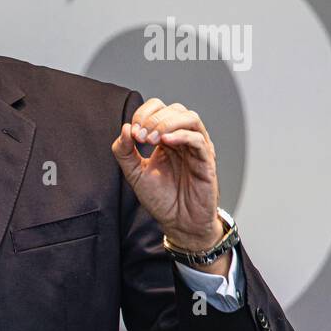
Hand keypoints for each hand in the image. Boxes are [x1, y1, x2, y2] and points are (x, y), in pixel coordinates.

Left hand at [111, 98, 224, 255]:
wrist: (178, 222)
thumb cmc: (161, 198)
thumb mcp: (134, 173)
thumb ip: (124, 151)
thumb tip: (125, 127)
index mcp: (167, 138)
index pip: (159, 108)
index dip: (144, 114)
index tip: (133, 133)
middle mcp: (183, 140)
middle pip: (176, 109)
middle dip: (154, 119)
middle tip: (141, 138)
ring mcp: (197, 149)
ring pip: (190, 118)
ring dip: (167, 124)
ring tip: (152, 139)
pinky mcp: (206, 161)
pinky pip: (199, 140)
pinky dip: (182, 136)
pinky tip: (166, 142)